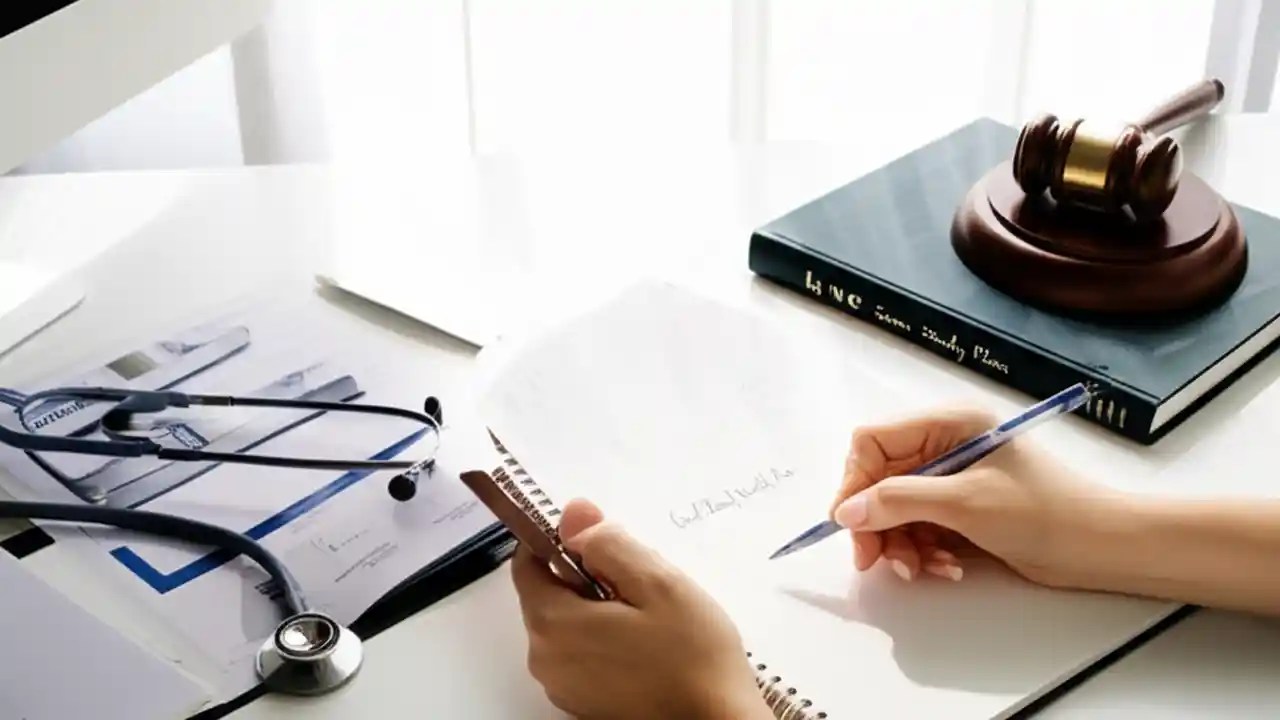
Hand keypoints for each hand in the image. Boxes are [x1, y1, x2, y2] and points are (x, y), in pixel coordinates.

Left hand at [511, 498, 769, 719]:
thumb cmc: (693, 656)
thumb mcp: (658, 582)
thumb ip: (608, 544)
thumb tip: (573, 514)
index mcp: (553, 624)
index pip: (528, 563)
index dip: (560, 541)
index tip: (600, 540)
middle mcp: (544, 660)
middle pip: (548, 595)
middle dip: (586, 578)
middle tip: (640, 584)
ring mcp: (562, 687)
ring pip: (566, 625)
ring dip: (596, 609)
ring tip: (647, 617)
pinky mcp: (581, 704)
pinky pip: (579, 655)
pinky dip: (602, 640)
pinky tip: (643, 645)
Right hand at [828, 407, 1122, 589]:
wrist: (1103, 547)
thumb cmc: (1043, 511)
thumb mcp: (965, 503)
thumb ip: (899, 502)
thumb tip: (846, 512)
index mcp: (948, 423)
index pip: (874, 442)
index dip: (854, 482)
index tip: (849, 525)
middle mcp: (946, 444)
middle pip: (881, 480)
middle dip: (877, 523)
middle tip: (875, 562)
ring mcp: (955, 478)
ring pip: (897, 510)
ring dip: (901, 543)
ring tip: (922, 569)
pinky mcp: (964, 509)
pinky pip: (921, 527)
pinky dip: (924, 550)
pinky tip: (944, 568)